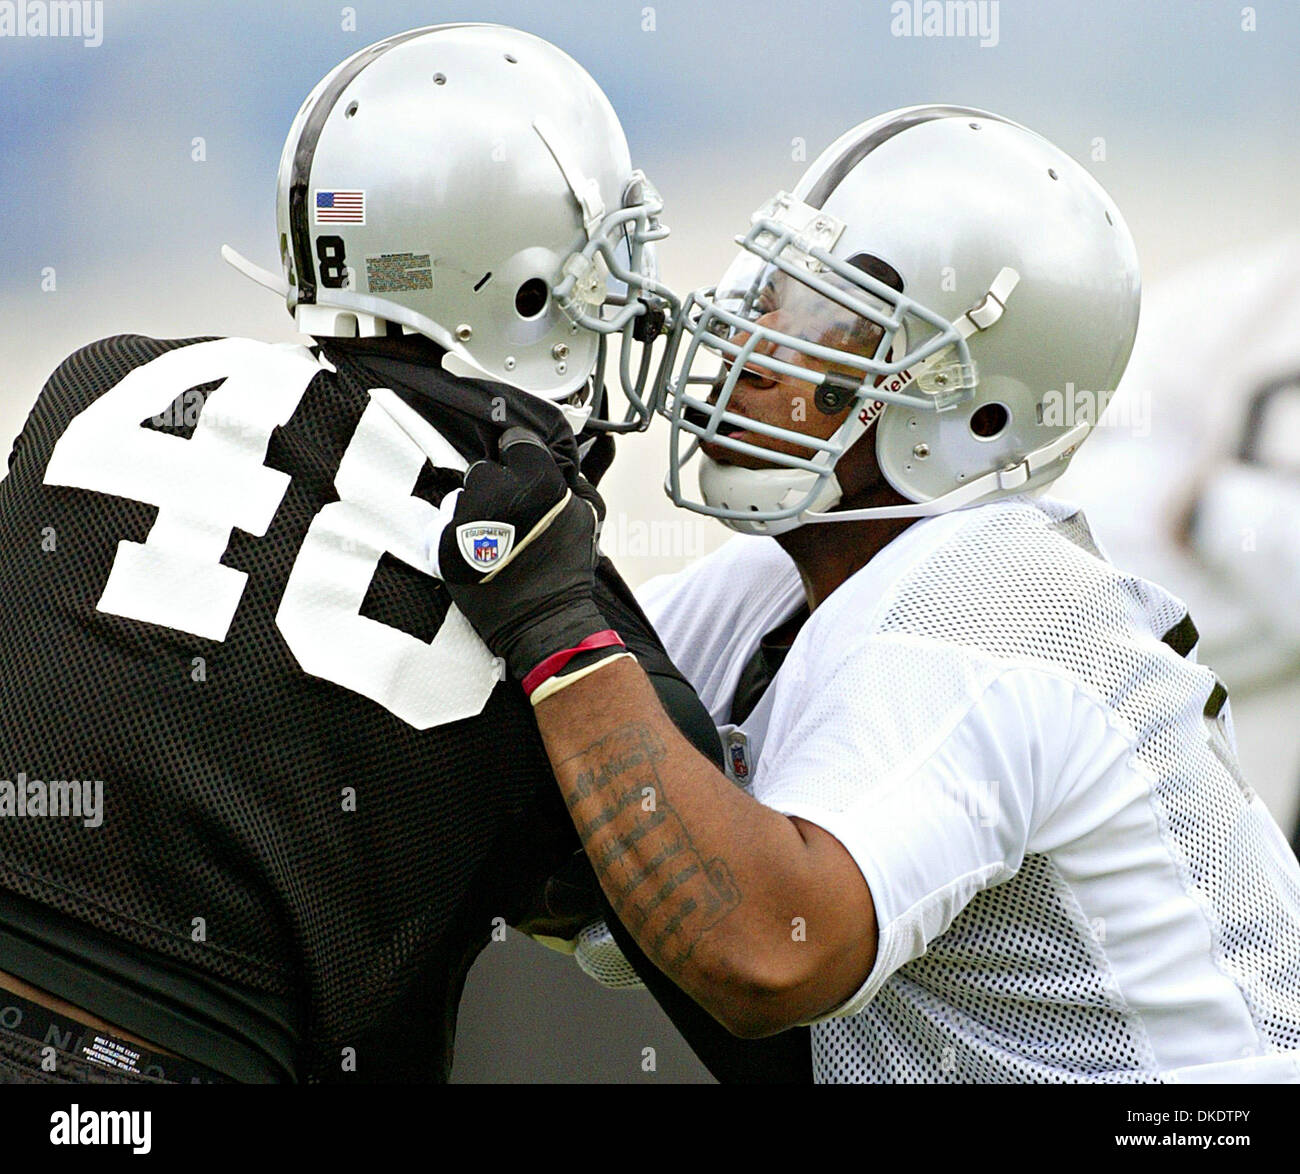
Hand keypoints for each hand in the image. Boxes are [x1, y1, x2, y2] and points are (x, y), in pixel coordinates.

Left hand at [430, 428, 616, 687]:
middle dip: (498, 487)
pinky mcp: (444, 546)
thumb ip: (583, 475)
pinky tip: (480, 553)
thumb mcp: (589, 516)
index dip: (522, 457)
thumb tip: (591, 445)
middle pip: (485, 469)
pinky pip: (446, 524)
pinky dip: (458, 535)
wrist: (544, 622)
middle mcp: (497, 495)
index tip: (523, 472)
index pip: (516, 443)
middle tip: (515, 516)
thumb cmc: (568, 570)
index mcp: (536, 482)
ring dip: (476, 510)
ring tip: (496, 539)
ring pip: (462, 495)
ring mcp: (467, 520)